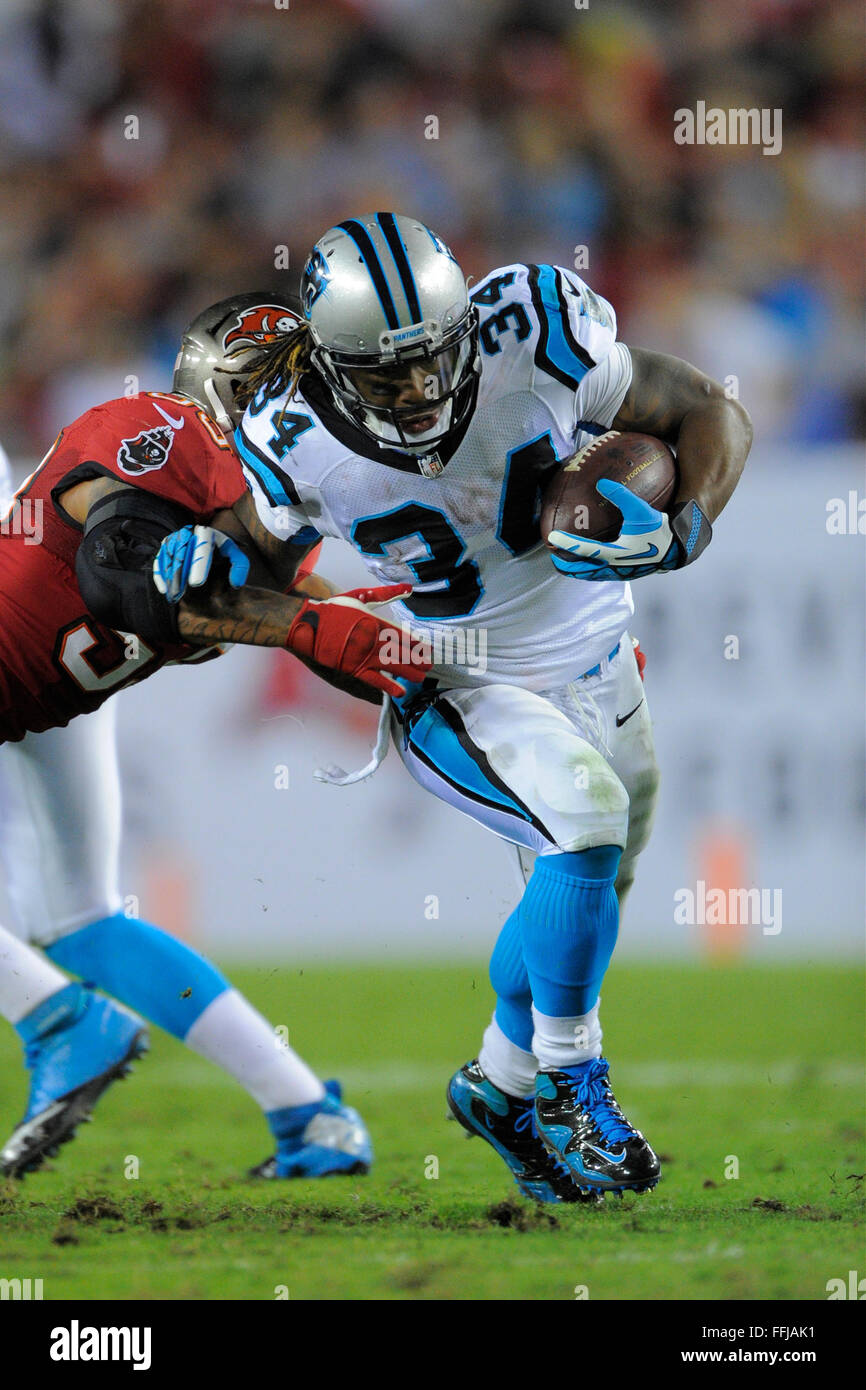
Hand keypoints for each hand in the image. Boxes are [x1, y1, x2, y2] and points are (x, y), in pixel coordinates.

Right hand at [153, 525, 249, 601]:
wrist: (208, 537)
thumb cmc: (222, 550)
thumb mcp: (236, 555)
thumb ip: (240, 566)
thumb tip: (236, 583)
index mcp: (207, 534)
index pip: (202, 548)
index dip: (198, 566)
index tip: (196, 583)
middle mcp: (189, 532)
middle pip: (181, 553)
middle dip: (180, 574)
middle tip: (181, 593)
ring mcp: (175, 538)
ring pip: (168, 557)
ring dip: (169, 577)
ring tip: (173, 594)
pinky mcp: (165, 545)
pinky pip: (160, 559)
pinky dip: (160, 574)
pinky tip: (164, 589)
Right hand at [285, 585, 431, 697]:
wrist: (308, 623)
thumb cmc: (334, 608)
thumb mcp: (361, 595)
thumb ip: (386, 594)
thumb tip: (409, 588)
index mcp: (376, 622)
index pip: (404, 636)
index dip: (418, 645)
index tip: (428, 649)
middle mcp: (373, 640)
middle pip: (402, 653)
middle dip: (418, 661)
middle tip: (429, 666)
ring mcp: (363, 656)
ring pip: (393, 667)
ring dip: (409, 673)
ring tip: (421, 678)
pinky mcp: (353, 668)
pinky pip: (375, 680)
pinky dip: (389, 686)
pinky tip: (400, 692)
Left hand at [548, 479, 681, 580]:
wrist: (677, 549)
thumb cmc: (659, 528)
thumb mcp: (641, 509)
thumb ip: (621, 495)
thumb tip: (601, 482)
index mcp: (615, 552)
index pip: (584, 549)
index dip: (566, 543)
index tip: (552, 538)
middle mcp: (614, 566)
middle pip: (582, 569)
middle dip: (566, 565)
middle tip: (553, 556)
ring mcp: (619, 572)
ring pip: (591, 575)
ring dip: (576, 570)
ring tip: (565, 564)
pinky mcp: (625, 573)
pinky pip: (601, 574)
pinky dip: (589, 570)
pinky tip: (588, 563)